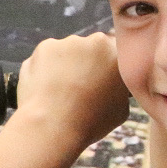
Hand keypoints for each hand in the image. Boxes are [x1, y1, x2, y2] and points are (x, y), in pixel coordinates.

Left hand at [14, 32, 131, 148]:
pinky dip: (47, 69)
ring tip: (62, 92)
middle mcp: (96, 41)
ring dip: (67, 65)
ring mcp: (69, 42)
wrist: (54, 126)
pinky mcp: (45, 47)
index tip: (103, 82)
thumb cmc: (91, 123)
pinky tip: (48, 88)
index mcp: (119, 55)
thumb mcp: (122, 108)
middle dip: (88, 63)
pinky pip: (48, 57)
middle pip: (92, 49)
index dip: (108, 68)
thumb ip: (118, 88)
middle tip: (82, 88)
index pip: (116, 54)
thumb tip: (113, 85)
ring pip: (69, 52)